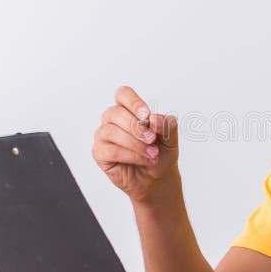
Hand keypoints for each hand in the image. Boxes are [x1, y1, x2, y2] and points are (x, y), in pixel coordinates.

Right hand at [92, 85, 178, 203]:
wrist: (158, 177)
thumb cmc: (161, 152)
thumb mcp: (171, 138)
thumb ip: (166, 124)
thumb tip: (153, 118)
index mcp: (128, 109)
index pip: (123, 94)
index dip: (133, 102)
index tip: (146, 115)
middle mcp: (112, 119)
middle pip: (115, 112)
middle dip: (136, 127)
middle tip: (152, 139)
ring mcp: (103, 135)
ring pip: (111, 131)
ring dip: (134, 143)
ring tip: (153, 153)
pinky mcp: (100, 153)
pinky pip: (110, 150)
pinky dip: (131, 155)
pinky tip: (145, 160)